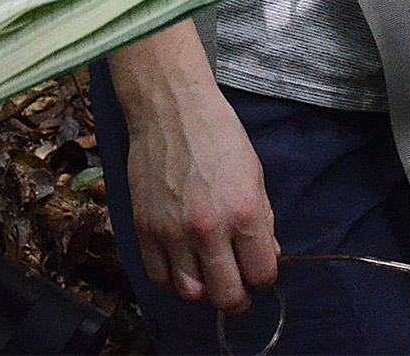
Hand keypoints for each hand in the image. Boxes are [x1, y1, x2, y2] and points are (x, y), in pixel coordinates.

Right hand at [117, 42, 278, 313]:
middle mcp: (208, 230)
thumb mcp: (255, 175)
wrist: (171, 111)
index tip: (260, 271)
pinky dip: (173, 281)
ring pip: (190, 294)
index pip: (261, 275)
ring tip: (211, 278)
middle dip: (238, 298)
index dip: (264, 278)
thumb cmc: (220, 136)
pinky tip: (183, 268)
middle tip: (239, 288)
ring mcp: (171, 233)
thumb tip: (266, 256)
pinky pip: (157, 277)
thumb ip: (262, 222)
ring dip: (205, 293)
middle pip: (225, 296)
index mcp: (244, 213)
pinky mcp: (143, 230)